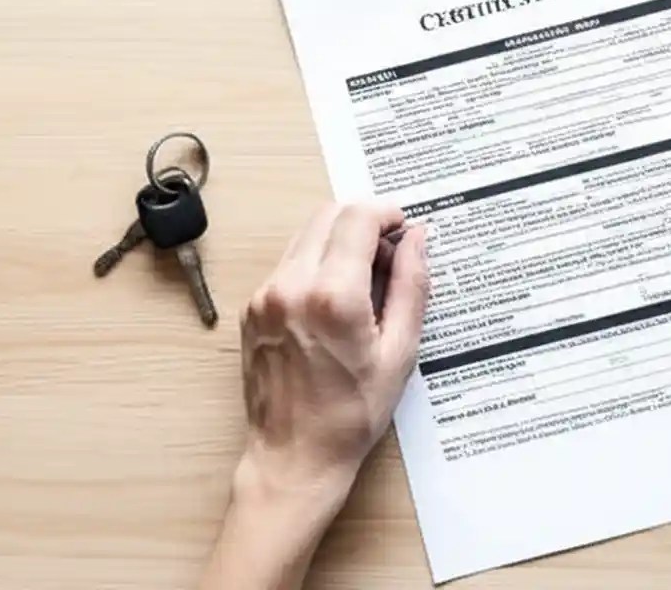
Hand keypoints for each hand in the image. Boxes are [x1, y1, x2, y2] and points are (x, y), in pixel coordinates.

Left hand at [238, 202, 428, 496]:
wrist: (295, 455)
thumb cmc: (352, 414)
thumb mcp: (400, 351)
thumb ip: (411, 285)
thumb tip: (417, 238)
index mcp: (333, 297)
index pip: (358, 218)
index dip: (389, 214)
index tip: (405, 230)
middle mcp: (291, 287)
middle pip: (329, 214)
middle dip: (365, 222)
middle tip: (391, 255)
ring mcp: (265, 296)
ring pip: (306, 234)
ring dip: (340, 240)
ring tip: (367, 280)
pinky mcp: (253, 308)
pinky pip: (290, 262)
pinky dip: (318, 262)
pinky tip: (339, 298)